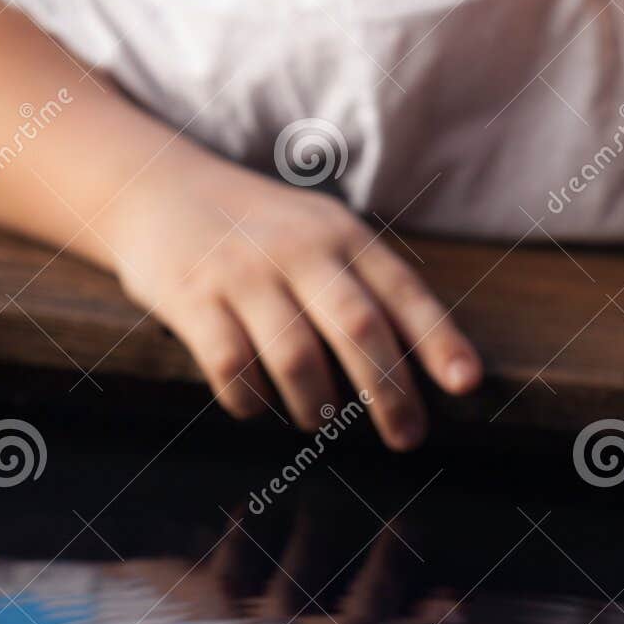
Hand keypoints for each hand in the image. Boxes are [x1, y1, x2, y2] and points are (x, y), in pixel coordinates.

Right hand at [105, 152, 481, 445]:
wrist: (156, 185)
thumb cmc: (259, 230)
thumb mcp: (319, 233)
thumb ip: (367, 285)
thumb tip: (423, 367)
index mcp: (342, 234)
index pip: (403, 290)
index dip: (439, 340)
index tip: (467, 384)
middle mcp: (298, 248)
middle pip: (358, 328)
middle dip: (389, 392)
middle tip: (407, 437)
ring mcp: (243, 273)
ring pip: (296, 357)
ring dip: (317, 407)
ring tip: (322, 422)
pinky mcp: (192, 298)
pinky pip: (231, 367)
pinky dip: (251, 401)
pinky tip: (257, 406)